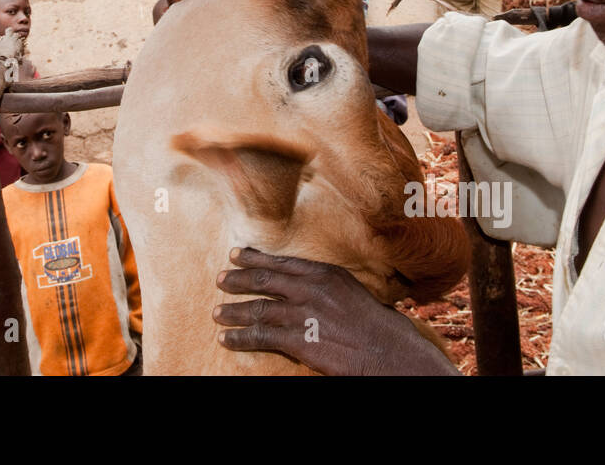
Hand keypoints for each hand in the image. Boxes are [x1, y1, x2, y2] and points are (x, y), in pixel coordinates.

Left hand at [213, 247, 458, 375]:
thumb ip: (326, 287)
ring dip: (233, 311)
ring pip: (258, 308)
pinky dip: (240, 337)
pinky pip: (261, 336)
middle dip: (238, 279)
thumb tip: (305, 287)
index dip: (255, 258)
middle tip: (220, 280)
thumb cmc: (376, 324)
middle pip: (264, 280)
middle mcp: (310, 289)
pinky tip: (228, 339)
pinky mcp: (298, 340)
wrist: (387, 349)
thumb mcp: (351, 292)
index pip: (281, 262)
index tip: (236, 254)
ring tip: (217, 314)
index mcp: (324, 273)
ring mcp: (302, 313)